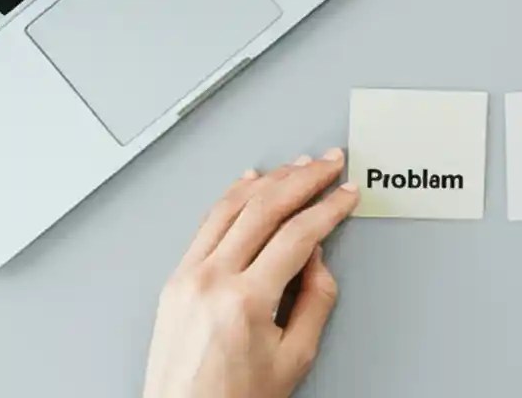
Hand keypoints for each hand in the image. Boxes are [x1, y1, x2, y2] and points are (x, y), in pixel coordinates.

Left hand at [143, 149, 359, 397]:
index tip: (346, 194)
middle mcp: (211, 281)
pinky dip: (232, 197)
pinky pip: (207, 224)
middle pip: (265, 208)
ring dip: (270, 180)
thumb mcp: (294, 357)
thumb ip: (316, 301)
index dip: (329, 208)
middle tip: (328, 164)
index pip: (297, 235)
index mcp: (245, 301)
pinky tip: (249, 183)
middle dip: (304, 179)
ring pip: (232, 207)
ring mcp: (187, 277)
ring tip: (297, 166)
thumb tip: (319, 260)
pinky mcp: (175, 280)